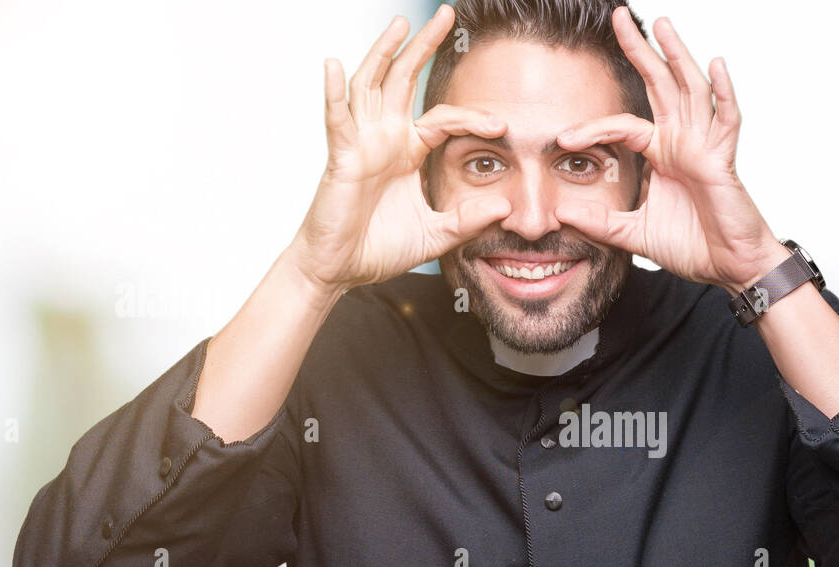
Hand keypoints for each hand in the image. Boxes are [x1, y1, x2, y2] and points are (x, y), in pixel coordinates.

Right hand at [288, 4, 511, 292]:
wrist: (342, 269)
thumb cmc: (379, 247)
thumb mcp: (436, 235)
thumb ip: (468, 221)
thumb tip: (505, 208)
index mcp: (407, 151)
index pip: (444, 119)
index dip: (472, 118)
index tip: (502, 126)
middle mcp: (384, 138)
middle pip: (406, 79)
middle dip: (425, 46)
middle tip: (447, 14)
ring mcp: (361, 142)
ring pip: (372, 85)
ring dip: (384, 52)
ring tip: (400, 24)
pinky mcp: (342, 157)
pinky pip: (337, 119)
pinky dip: (333, 92)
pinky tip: (334, 64)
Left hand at [552, 8, 788, 294]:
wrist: (729, 267)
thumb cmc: (693, 247)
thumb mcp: (634, 235)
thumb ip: (601, 223)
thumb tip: (562, 214)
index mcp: (662, 154)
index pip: (623, 125)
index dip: (593, 128)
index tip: (563, 139)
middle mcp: (682, 142)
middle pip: (660, 85)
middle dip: (641, 51)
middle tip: (619, 18)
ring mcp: (704, 146)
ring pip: (691, 90)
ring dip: (677, 55)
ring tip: (661, 24)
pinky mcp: (723, 159)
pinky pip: (726, 119)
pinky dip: (724, 92)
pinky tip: (716, 63)